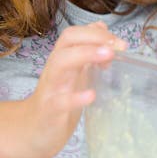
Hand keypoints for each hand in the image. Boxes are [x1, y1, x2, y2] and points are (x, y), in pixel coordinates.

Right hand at [26, 21, 125, 157]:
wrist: (35, 130)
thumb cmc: (60, 97)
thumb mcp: (76, 71)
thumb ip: (88, 50)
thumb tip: (101, 28)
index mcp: (64, 58)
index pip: (76, 33)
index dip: (98, 33)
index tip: (121, 44)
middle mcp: (57, 68)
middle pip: (68, 40)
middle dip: (94, 37)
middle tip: (118, 47)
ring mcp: (52, 88)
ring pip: (61, 62)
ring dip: (85, 54)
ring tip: (108, 56)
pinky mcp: (51, 111)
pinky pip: (60, 101)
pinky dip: (75, 97)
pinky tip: (91, 95)